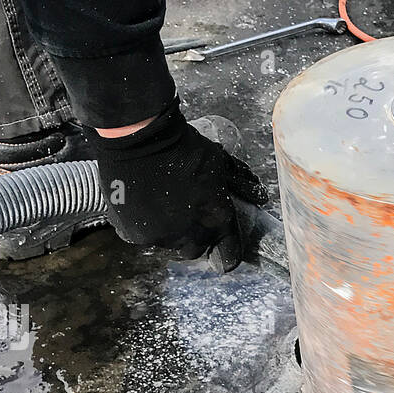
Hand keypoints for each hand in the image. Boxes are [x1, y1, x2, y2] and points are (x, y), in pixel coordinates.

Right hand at [90, 101, 267, 269]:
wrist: (141, 137)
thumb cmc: (184, 146)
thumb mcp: (219, 161)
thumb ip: (240, 182)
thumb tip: (259, 197)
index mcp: (216, 219)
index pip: (229, 255)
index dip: (226, 251)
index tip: (222, 246)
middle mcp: (190, 235)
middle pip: (196, 250)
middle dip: (195, 238)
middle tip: (188, 216)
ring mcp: (161, 237)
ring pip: (169, 244)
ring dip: (169, 230)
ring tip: (162, 205)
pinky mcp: (134, 233)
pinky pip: (143, 237)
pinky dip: (144, 225)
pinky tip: (143, 204)